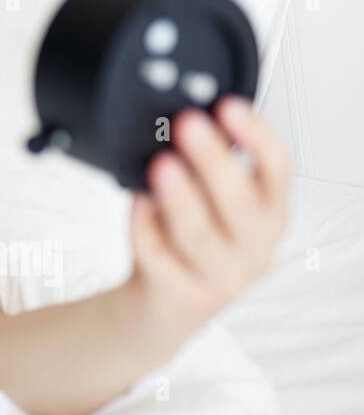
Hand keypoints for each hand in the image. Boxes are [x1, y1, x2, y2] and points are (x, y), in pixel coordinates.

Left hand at [124, 95, 291, 337]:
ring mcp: (221, 278)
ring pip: (200, 236)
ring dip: (180, 197)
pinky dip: (144, 227)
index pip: (278, 172)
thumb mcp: (208, 204)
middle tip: (187, 124)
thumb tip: (184, 118)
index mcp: (269, 215)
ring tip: (160, 164)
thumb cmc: (183, 242)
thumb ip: (203, 168)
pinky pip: (160, 258)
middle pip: (242, 204)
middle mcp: (254, 248)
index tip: (229, 105)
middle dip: (215, 161)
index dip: (258, 137)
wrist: (158, 309)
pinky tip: (136, 202)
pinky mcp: (182, 298)